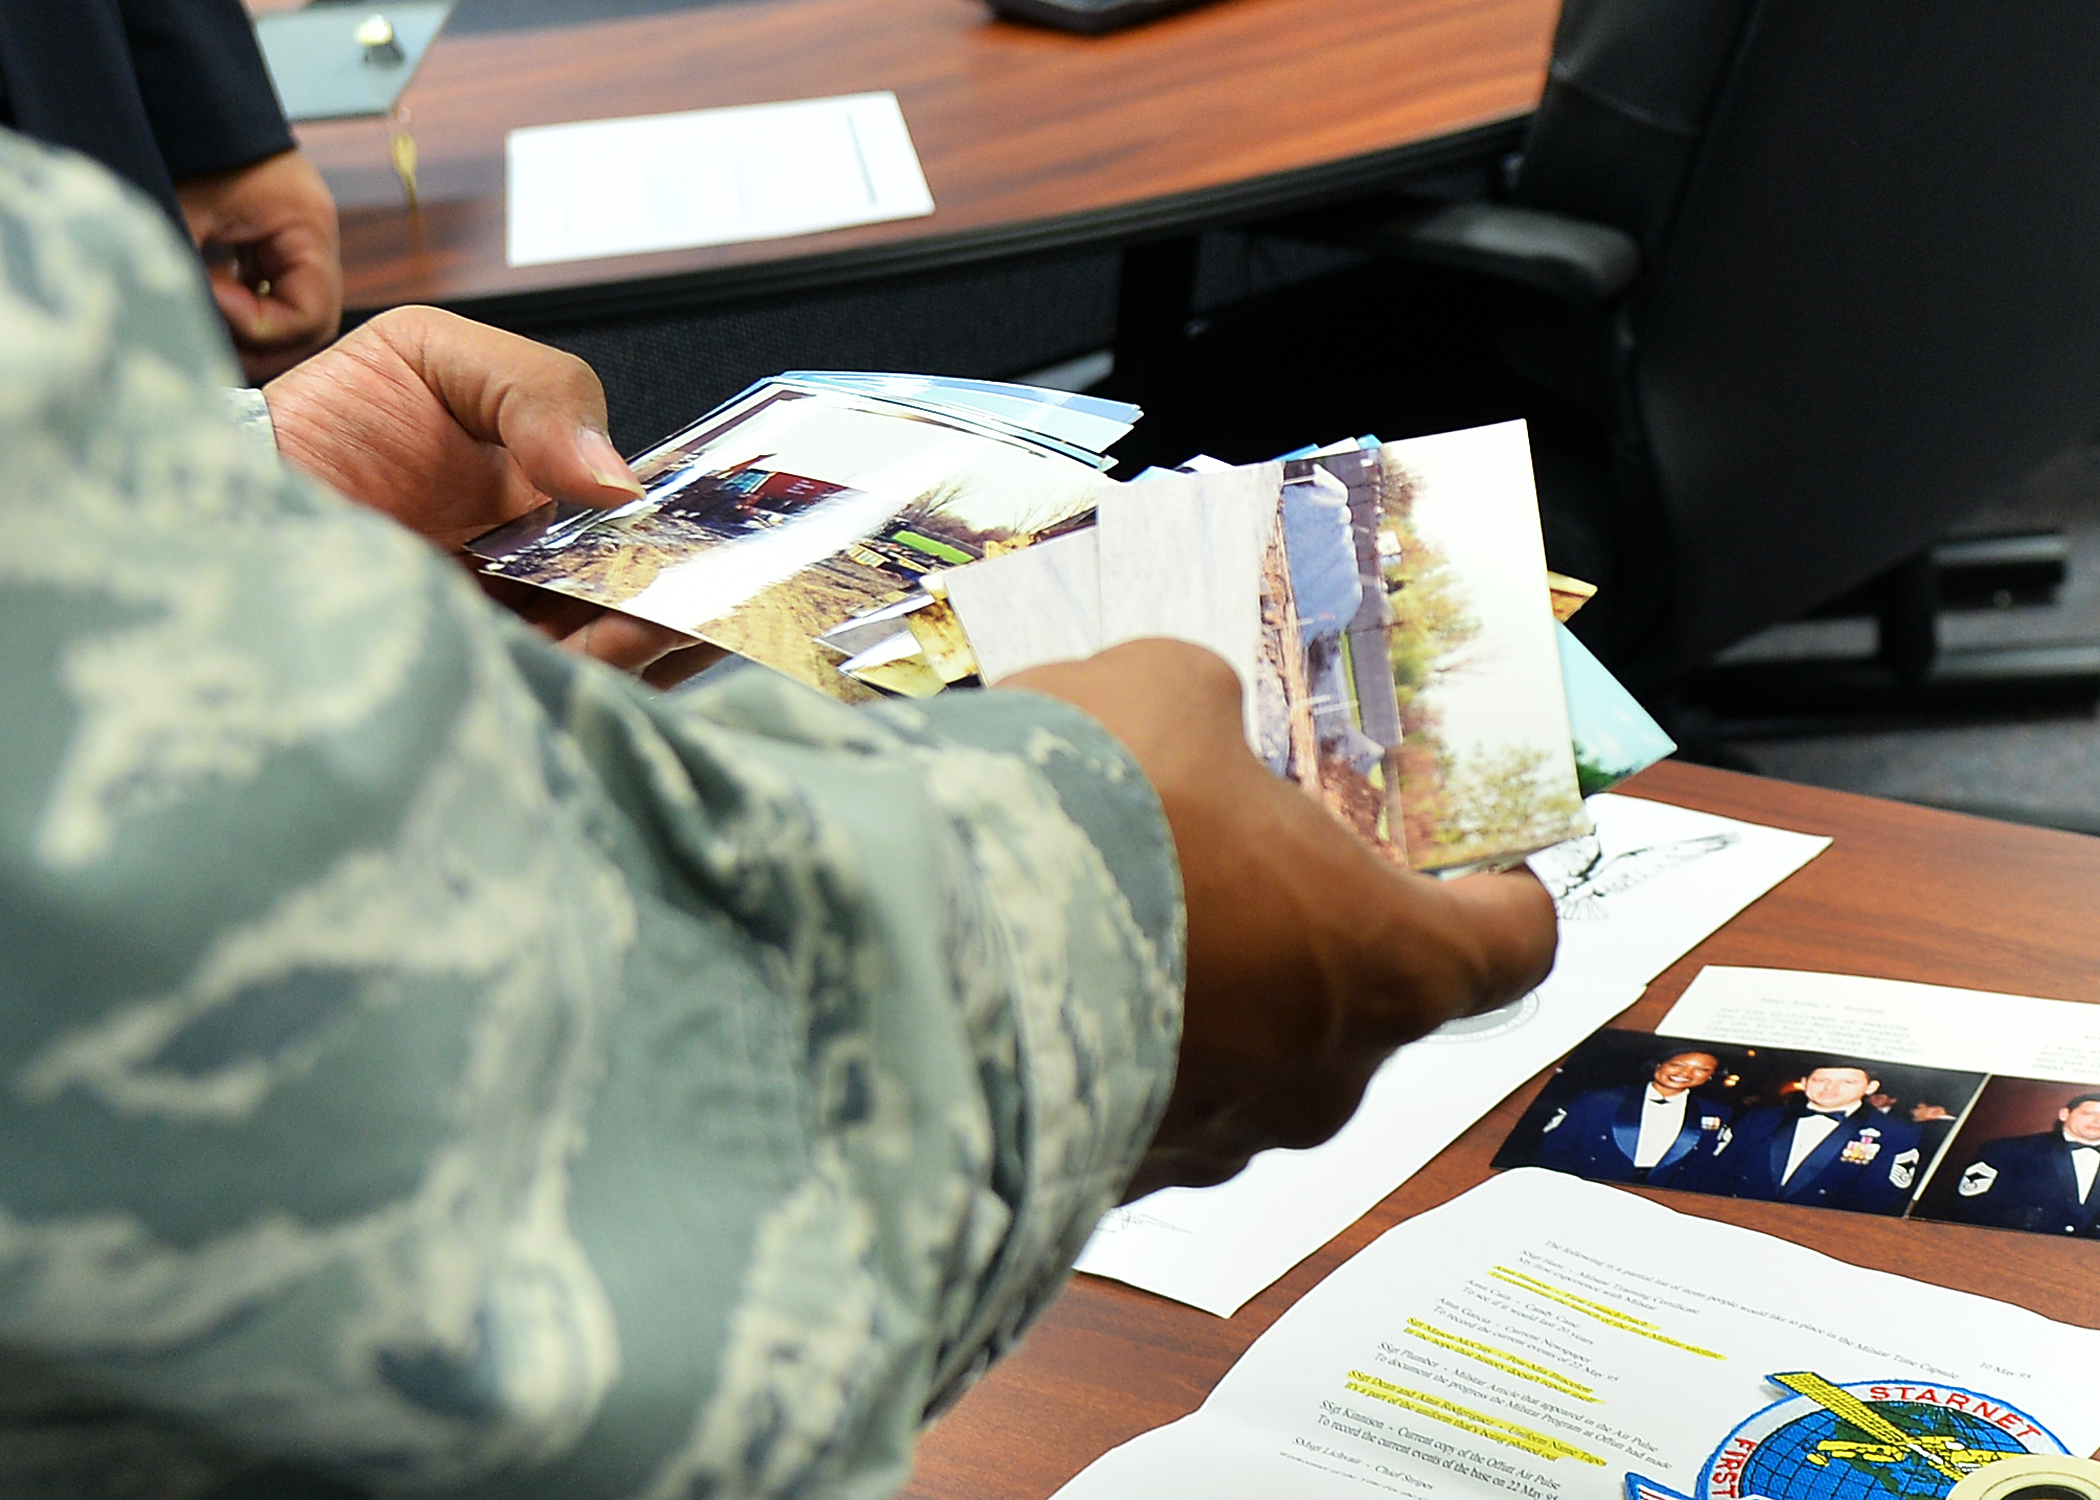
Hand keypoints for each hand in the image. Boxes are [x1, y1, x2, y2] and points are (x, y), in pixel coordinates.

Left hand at [178, 149, 342, 381]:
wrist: (190, 96)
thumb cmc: (194, 143)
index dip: (257, 325)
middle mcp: (314, 243)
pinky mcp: (273, 246)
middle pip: (308, 328)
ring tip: (203, 321)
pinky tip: (206, 302)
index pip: (308, 315)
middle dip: (258, 345)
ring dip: (249, 332)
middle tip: (207, 342)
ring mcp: (297, 246)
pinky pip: (271, 296)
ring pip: (291, 319)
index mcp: (309, 228)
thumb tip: (178, 328)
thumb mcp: (184, 209)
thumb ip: (187, 271)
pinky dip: (241, 311)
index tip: (209, 304)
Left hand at [265, 306, 694, 673]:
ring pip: (611, 664)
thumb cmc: (328, 417)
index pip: (658, 533)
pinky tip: (599, 657)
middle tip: (704, 603)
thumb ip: (541, 396)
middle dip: (686, 608)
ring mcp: (514, 645)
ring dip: (640, 649)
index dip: (706, 541)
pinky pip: (545, 700)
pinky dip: (583, 683)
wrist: (210, 490)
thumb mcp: (439, 359)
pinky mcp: (469, 693)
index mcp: (560, 510)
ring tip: (645, 627)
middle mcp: (549, 586)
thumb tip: (618, 485)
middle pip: (651, 609)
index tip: (736, 547)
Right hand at [1005, 640, 1556, 1197]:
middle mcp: (1326, 1077)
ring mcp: (1221, 1143)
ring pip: (1243, 1056)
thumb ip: (1215, 715)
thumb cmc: (1097, 819)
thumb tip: (1195, 729)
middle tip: (1231, 854)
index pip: (1511, 948)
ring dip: (1201, 992)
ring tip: (1107, 911)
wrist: (925, 955)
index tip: (1476, 865)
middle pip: (1359, 998)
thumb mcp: (1170, 694)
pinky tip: (1041, 975)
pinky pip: (1140, 1100)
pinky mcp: (1114, 1179)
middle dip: (1304, 928)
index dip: (1499, 898)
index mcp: (1388, 960)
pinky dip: (1113, 1046)